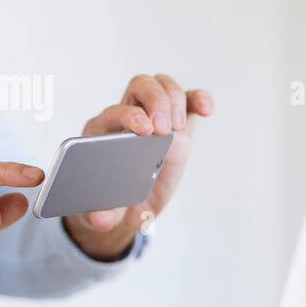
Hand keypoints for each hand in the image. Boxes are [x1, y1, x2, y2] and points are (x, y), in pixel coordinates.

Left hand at [63, 73, 213, 259]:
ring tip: (178, 127)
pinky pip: (188, 101)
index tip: (145, 130)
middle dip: (155, 101)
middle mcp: (127, 117)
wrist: (128, 206)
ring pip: (163, 86)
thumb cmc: (109, 203)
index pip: (115, 111)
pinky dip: (198, 100)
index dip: (130, 116)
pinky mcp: (176, 126)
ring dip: (175, 100)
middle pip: (140, 87)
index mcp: (101, 133)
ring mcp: (153, 118)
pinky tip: (207, 109)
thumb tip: (102, 219)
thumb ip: (98, 216)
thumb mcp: (100, 213)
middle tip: (165, 129)